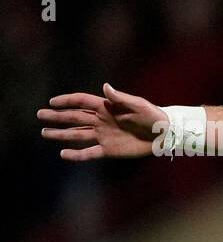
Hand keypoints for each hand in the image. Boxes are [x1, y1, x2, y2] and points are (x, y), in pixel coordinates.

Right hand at [37, 83, 167, 159]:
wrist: (164, 135)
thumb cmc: (153, 116)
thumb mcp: (138, 105)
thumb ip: (121, 98)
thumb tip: (105, 86)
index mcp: (106, 107)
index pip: (81, 102)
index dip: (67, 101)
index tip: (52, 102)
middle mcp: (101, 121)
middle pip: (74, 118)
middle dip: (57, 116)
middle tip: (40, 115)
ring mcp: (103, 136)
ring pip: (77, 134)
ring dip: (61, 134)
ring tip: (45, 132)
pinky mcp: (109, 150)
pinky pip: (89, 152)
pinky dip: (76, 155)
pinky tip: (63, 154)